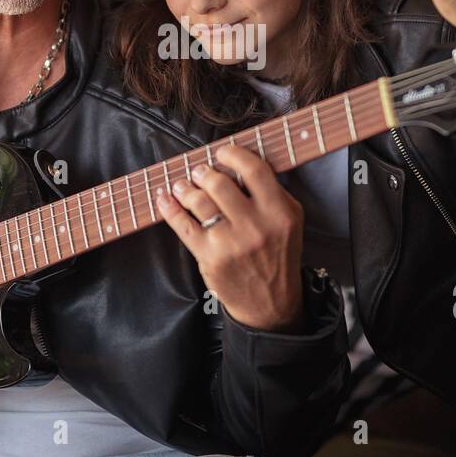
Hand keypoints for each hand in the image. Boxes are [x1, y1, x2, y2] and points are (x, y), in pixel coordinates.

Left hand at [156, 144, 305, 332]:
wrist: (270, 303)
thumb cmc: (277, 256)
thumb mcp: (289, 221)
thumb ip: (272, 192)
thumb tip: (241, 164)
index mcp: (280, 213)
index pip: (254, 170)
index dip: (233, 155)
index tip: (222, 153)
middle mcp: (256, 226)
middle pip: (220, 183)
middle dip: (204, 172)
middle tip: (199, 171)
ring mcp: (230, 243)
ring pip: (199, 201)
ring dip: (185, 188)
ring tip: (182, 185)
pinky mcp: (210, 257)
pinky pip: (183, 225)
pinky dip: (170, 209)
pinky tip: (165, 199)